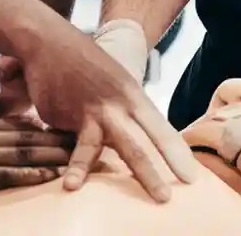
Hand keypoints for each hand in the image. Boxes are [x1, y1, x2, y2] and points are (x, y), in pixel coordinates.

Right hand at [0, 92, 74, 201]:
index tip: (66, 126)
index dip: (45, 126)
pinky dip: (31, 174)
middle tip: (83, 139)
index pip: (19, 123)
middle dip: (58, 140)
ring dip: (53, 156)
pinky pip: (8, 176)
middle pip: (30, 138)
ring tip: (76, 157)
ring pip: (25, 155)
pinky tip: (50, 175)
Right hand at [18, 23, 199, 201]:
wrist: (50, 41)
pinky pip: (63, 137)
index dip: (176, 155)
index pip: (161, 131)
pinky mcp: (57, 115)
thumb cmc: (90, 63)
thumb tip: (132, 149)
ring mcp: (82, 112)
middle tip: (164, 200)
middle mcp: (111, 107)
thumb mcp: (119, 83)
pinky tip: (58, 140)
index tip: (191, 179)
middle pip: (134, 146)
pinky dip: (63, 140)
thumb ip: (128, 114)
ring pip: (89, 146)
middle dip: (149, 175)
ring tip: (72, 186)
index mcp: (133, 97)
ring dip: (82, 168)